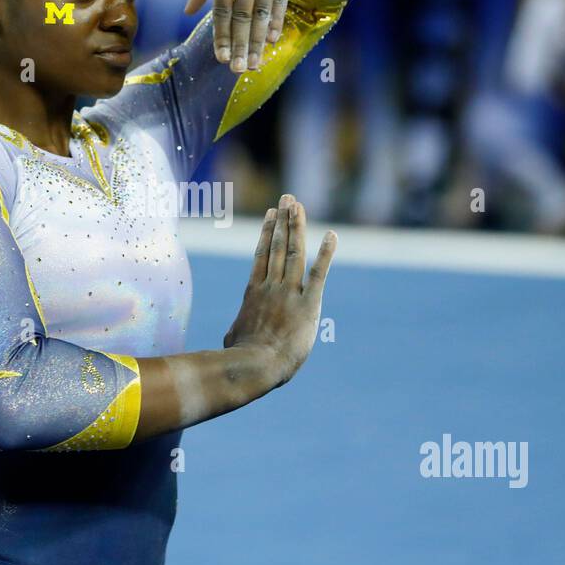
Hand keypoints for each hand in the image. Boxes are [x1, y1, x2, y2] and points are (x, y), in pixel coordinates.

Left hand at [183, 0, 302, 73]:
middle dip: (240, 45)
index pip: (221, 7)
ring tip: (255, 64)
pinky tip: (272, 40)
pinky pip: (281, 0)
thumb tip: (188, 12)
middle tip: (238, 70)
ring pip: (262, 11)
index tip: (221, 58)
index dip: (222, 35)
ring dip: (258, 41)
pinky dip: (276, 21)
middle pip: (242, 14)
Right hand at [223, 194, 336, 390]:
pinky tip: (332, 236)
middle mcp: (271, 287)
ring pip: (293, 252)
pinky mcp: (308, 304)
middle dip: (283, 220)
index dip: (267, 232)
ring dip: (296, 227)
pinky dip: (325, 253)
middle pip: (277, 246)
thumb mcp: (234, 338)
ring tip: (298, 205)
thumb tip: (232, 336)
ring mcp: (289, 293)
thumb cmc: (241, 357)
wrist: (256, 365)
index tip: (271, 214)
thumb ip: (237, 329)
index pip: (262, 255)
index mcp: (254, 293)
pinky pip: (318, 274)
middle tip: (287, 199)